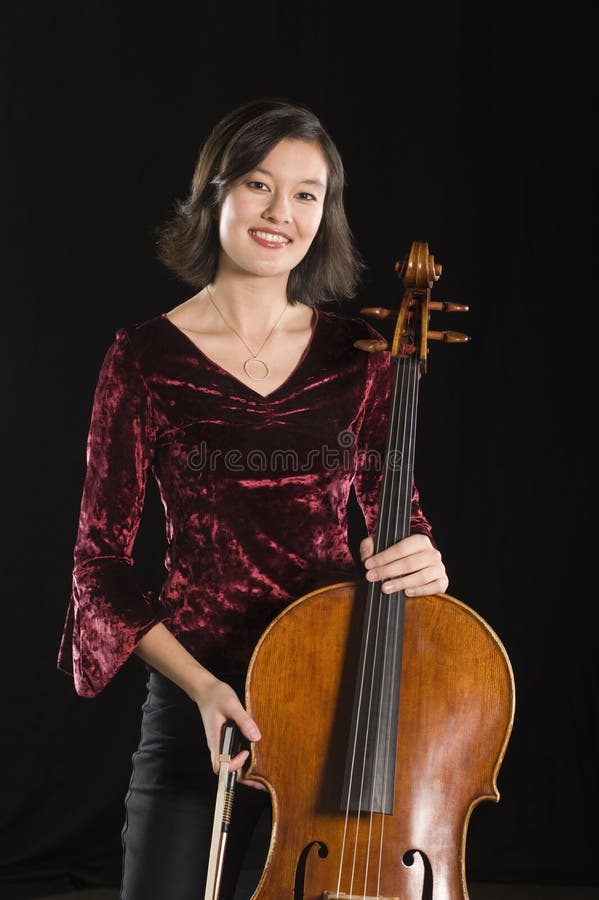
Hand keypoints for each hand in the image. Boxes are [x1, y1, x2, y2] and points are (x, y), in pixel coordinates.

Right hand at [194, 675, 265, 790]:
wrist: (207, 690)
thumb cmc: (216, 696)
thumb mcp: (232, 704)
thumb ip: (243, 720)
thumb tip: (256, 737)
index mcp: (215, 741)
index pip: (220, 766)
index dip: (234, 765)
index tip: (245, 752)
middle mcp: (218, 746)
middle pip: (228, 770)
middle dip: (244, 776)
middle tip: (262, 779)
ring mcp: (222, 744)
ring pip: (232, 763)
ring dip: (246, 769)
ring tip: (263, 771)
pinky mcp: (227, 739)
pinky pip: (235, 753)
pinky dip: (245, 758)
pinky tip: (256, 754)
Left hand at [359, 533, 448, 596]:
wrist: (413, 569)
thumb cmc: (396, 557)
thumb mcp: (380, 547)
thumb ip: (370, 546)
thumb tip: (367, 556)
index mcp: (420, 540)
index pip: (401, 548)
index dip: (384, 557)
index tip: (368, 565)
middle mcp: (433, 553)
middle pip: (410, 562)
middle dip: (388, 571)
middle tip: (372, 577)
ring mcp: (439, 568)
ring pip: (422, 576)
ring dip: (402, 582)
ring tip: (385, 588)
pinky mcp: (443, 582)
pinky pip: (435, 587)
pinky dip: (421, 590)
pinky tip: (406, 592)